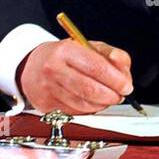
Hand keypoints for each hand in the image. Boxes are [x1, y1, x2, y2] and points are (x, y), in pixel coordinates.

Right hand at [19, 39, 133, 115]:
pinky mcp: (46, 106)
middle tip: (120, 94)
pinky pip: (76, 112)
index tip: (126, 85)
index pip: (96, 67)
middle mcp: (53, 70)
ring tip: (108, 97)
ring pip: (84, 104)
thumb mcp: (87, 46)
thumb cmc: (62, 56)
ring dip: (103, 104)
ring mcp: (48, 90)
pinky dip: (90, 110)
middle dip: (112, 95)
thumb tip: (124, 70)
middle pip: (91, 89)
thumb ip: (111, 54)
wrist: (31, 67)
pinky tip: (93, 102)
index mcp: (65, 50)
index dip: (116, 79)